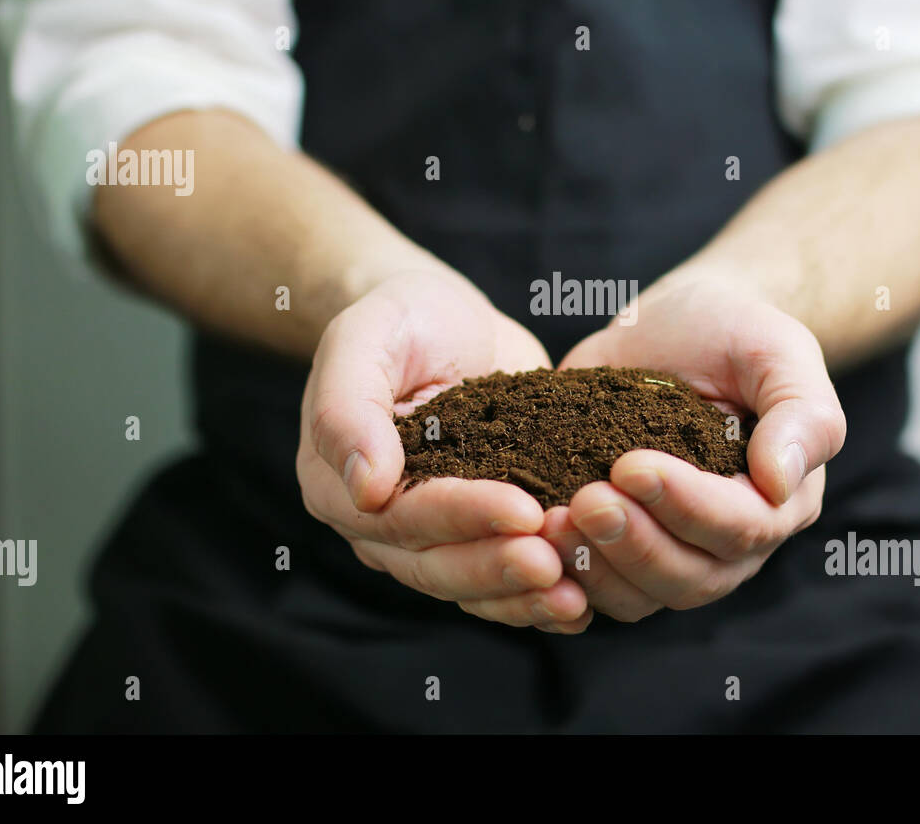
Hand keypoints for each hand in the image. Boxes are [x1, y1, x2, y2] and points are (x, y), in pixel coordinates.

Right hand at [297, 270, 593, 632]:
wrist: (443, 318)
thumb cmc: (399, 319)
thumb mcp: (363, 338)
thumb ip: (346, 408)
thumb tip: (365, 489)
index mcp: (337, 483)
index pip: (402, 515)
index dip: (464, 516)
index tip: (524, 511)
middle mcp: (377, 523)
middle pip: (436, 565)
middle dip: (498, 566)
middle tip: (556, 563)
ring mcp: (429, 534)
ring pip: (469, 585)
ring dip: (520, 595)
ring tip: (575, 597)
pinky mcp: (476, 531)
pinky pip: (498, 579)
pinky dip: (536, 596)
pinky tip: (581, 600)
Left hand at [543, 281, 845, 621]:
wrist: (675, 325)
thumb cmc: (736, 333)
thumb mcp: (778, 351)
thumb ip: (803, 415)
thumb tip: (781, 482)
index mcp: (779, 502)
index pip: (740, 528)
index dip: (685, 505)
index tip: (630, 465)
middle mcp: (728, 542)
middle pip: (688, 577)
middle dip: (634, 543)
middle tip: (585, 500)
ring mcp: (671, 549)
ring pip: (639, 596)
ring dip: (594, 567)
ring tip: (551, 520)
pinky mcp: (619, 543)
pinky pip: (594, 587)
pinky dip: (565, 573)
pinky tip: (532, 538)